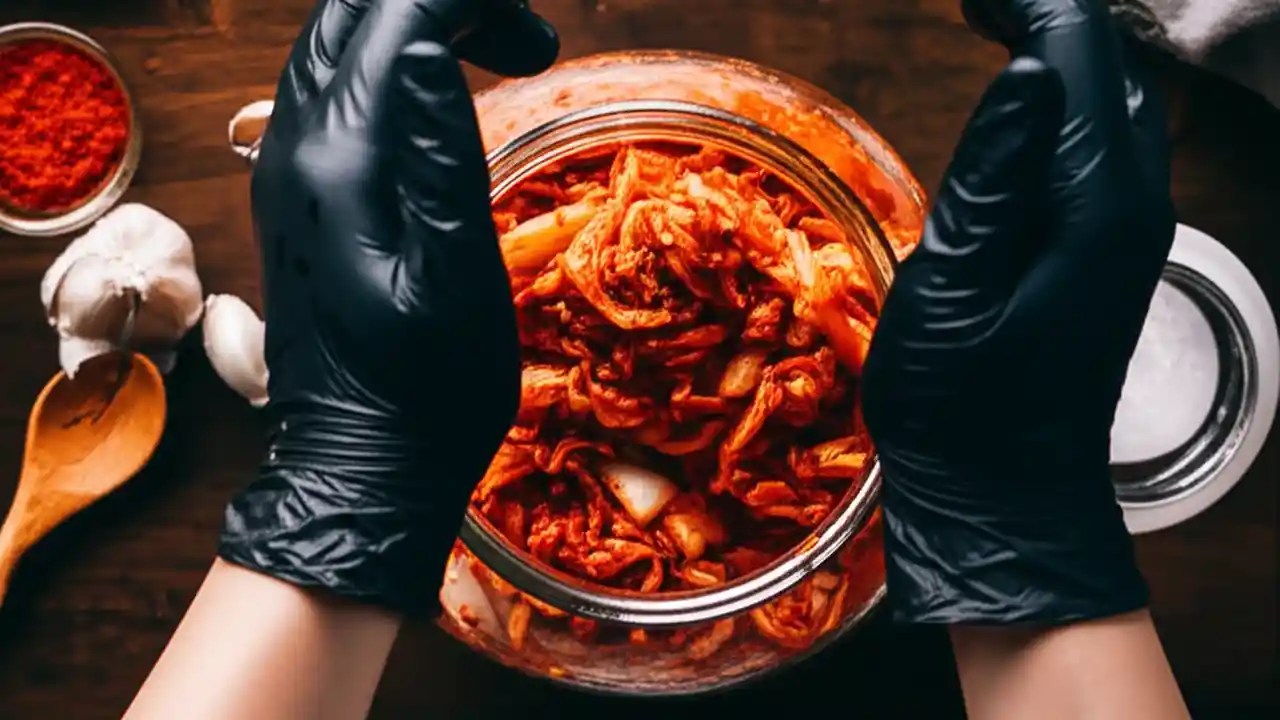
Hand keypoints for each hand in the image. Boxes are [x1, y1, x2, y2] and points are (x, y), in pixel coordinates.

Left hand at [218, 0, 558, 613]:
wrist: (358, 467)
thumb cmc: (428, 392)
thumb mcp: (457, 279)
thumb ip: (443, 152)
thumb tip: (430, 40)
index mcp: (341, 160)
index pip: (396, 18)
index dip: (473, 5)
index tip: (539, 44)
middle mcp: (294, 148)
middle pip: (353, 15)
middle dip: (442, 7)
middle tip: (523, 45)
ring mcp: (283, 170)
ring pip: (335, 46)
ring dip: (412, 30)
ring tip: (495, 60)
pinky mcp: (292, 197)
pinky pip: (328, 90)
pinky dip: (387, 68)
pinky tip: (438, 102)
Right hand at [862, 0, 1173, 623]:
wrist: (1005, 494)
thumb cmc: (962, 404)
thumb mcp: (956, 284)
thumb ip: (996, 172)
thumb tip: (1030, 68)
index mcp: (1093, 201)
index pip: (1080, 55)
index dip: (1028, 7)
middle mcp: (1131, 205)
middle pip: (1110, 71)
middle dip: (1050, 21)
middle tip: (980, 9)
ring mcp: (1130, 233)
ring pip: (1114, 109)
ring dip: (1063, 63)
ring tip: (996, 39)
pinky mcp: (1112, 257)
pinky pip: (1104, 152)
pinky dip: (1066, 111)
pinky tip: (1022, 118)